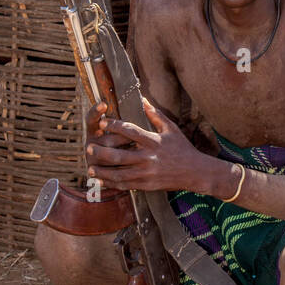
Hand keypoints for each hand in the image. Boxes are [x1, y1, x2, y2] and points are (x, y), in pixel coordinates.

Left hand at [86, 97, 205, 192]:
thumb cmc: (183, 148)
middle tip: (89, 147)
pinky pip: (126, 185)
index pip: (129, 131)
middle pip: (119, 155)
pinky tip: (102, 181)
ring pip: (119, 173)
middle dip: (101, 152)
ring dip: (103, 171)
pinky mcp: (147, 185)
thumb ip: (155, 114)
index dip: (114, 126)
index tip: (101, 123)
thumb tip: (143, 99)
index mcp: (153, 141)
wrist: (195, 171)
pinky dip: (112, 183)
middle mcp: (148, 158)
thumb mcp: (171, 128)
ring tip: (91, 166)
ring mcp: (147, 173)